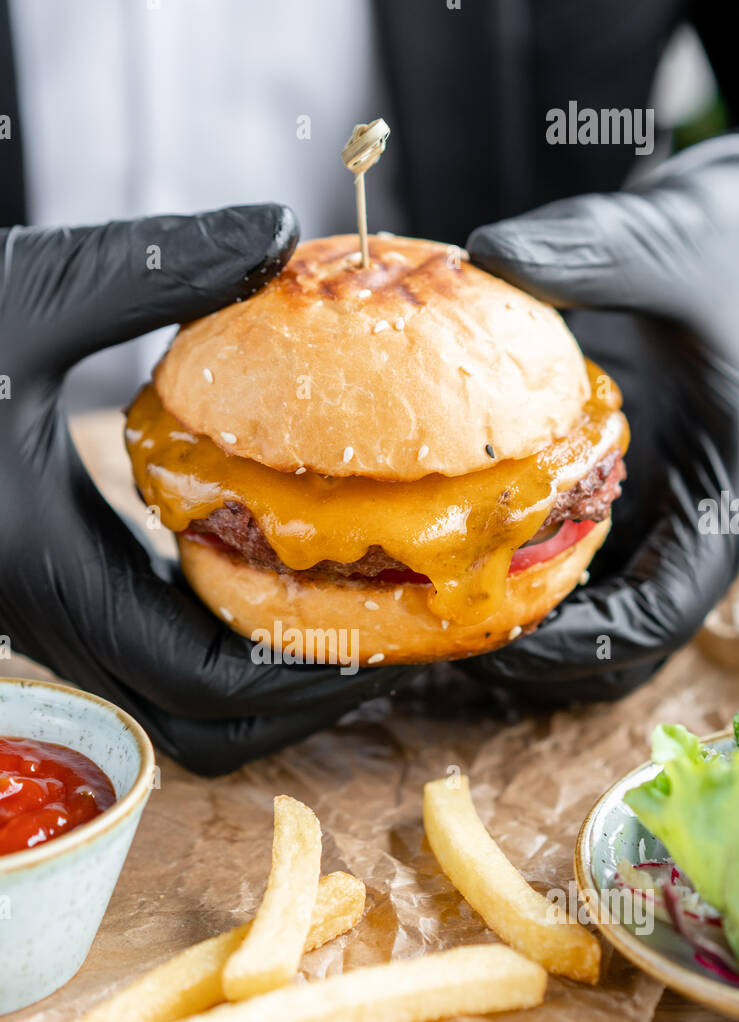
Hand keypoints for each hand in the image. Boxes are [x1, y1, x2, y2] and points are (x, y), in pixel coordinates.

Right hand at [0, 207, 397, 772]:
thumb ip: (159, 265)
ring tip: (335, 620)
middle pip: (196, 725)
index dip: (301, 679)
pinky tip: (253, 574)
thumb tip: (276, 230)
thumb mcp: (27, 289)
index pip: (202, 679)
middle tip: (373, 649)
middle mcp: (51, 617)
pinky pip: (142, 654)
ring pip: (167, 701)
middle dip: (292, 704)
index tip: (379, 647)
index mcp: (52, 569)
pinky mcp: (39, 592)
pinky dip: (213, 641)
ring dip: (256, 680)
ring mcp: (42, 616)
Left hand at [464, 136, 738, 701]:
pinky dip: (529, 564)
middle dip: (546, 652)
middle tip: (457, 629)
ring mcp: (663, 510)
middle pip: (625, 641)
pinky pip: (583, 558)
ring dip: (533, 618)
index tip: (502, 637)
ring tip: (449, 598)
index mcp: (724, 494)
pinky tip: (468, 538)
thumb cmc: (730, 242)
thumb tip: (490, 252)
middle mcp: (694, 518)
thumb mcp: (670, 243)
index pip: (662, 615)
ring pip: (603, 612)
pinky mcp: (632, 489)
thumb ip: (593, 252)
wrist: (737, 232)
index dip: (582, 645)